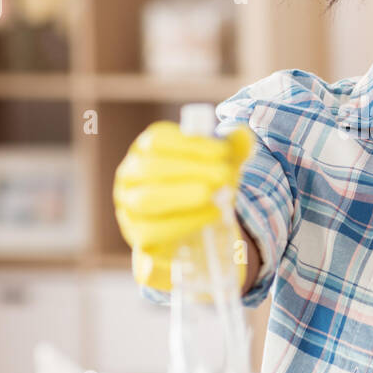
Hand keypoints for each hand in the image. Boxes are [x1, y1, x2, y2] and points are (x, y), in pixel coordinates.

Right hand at [112, 120, 253, 293]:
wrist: (193, 226)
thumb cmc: (202, 184)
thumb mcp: (219, 163)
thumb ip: (232, 148)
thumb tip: (244, 135)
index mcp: (145, 150)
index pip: (157, 140)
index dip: (191, 144)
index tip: (224, 152)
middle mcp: (129, 176)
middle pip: (150, 168)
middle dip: (192, 170)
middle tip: (225, 175)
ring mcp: (128, 208)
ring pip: (147, 200)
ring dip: (184, 196)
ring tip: (216, 197)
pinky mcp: (138, 238)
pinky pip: (152, 234)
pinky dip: (183, 224)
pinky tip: (211, 217)